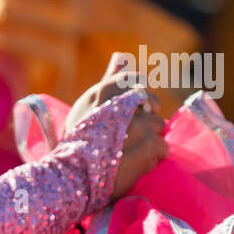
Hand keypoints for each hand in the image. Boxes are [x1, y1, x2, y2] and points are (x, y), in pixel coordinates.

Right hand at [66, 53, 168, 201]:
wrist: (71, 178)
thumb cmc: (76, 141)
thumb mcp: (87, 105)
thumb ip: (110, 78)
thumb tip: (124, 55)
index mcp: (105, 90)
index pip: (137, 80)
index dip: (136, 98)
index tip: (127, 113)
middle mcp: (125, 102)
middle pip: (151, 103)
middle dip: (144, 119)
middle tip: (126, 136)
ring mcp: (140, 124)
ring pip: (159, 126)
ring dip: (149, 139)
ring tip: (128, 153)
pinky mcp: (151, 144)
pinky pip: (163, 147)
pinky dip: (153, 157)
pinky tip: (134, 163)